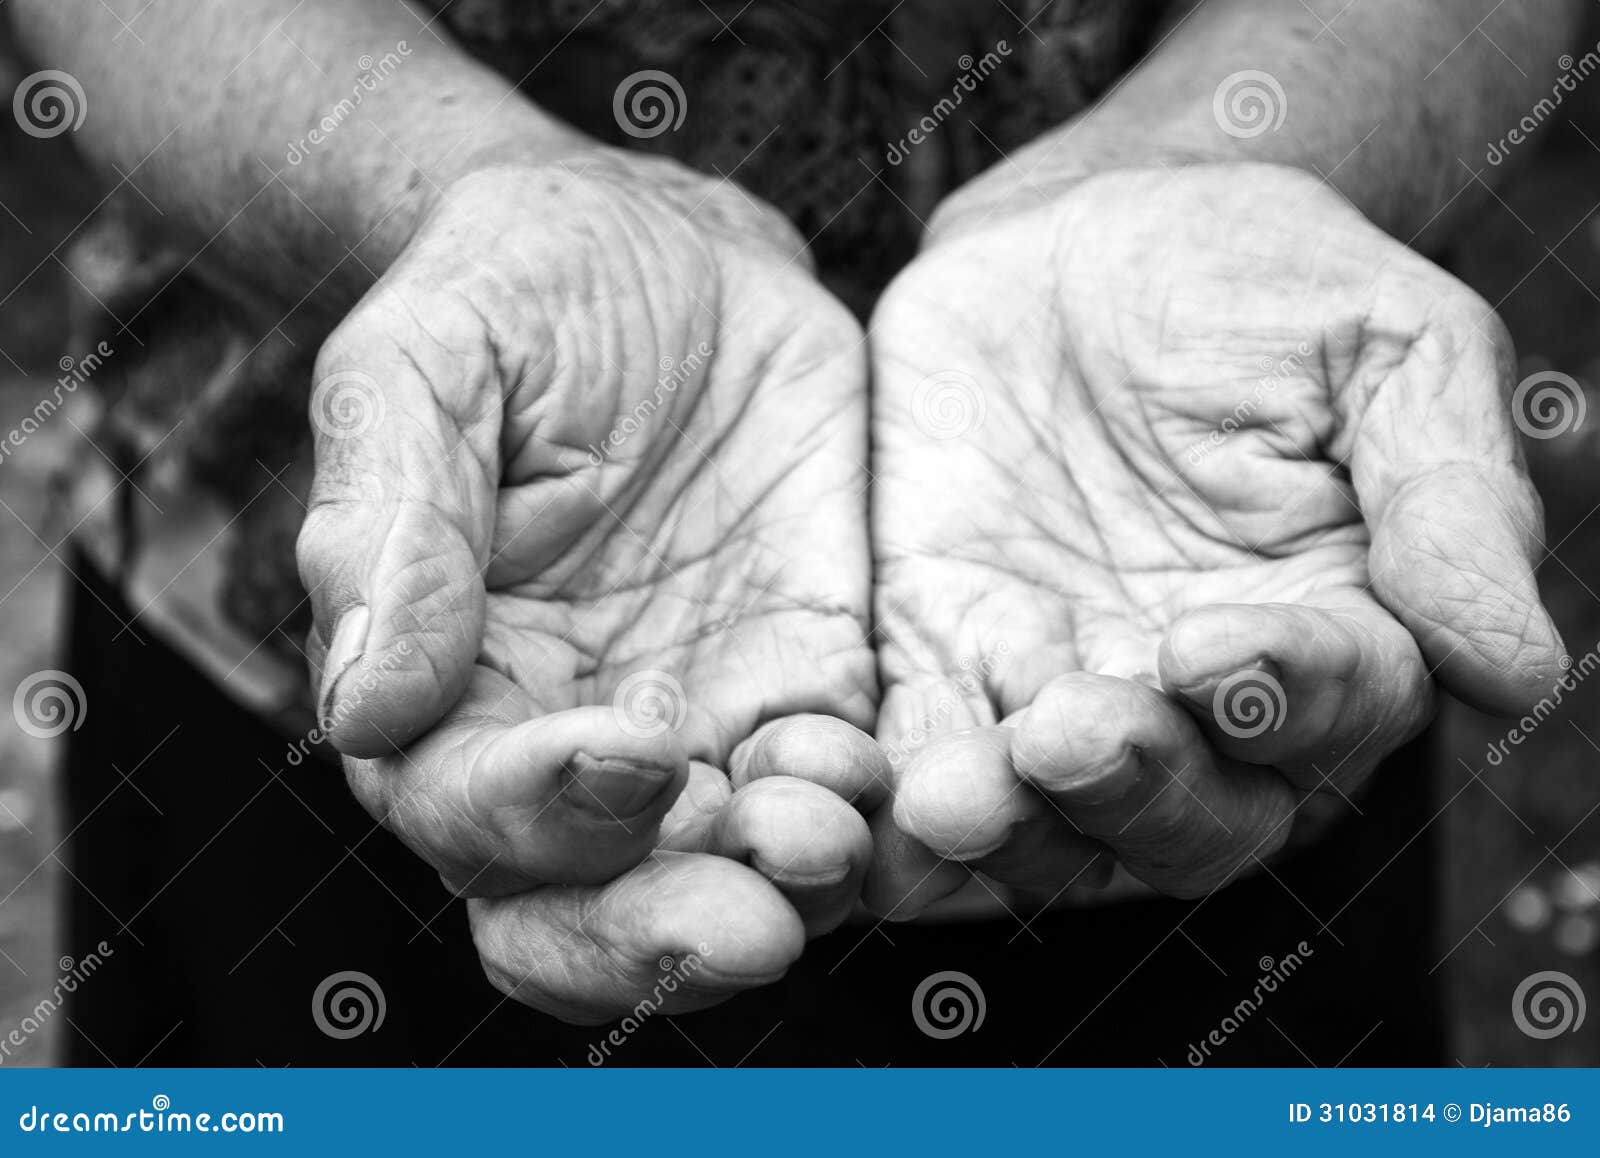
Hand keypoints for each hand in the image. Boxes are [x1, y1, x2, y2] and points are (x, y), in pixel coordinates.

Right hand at [296, 152, 885, 1022]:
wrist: (657, 248)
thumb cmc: (508, 297)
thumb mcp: (421, 371)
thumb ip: (387, 529)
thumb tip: (367, 707)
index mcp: (445, 686)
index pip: (467, 812)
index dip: (537, 813)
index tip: (625, 748)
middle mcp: (566, 740)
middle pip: (588, 905)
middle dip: (659, 933)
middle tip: (744, 927)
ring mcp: (696, 722)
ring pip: (726, 874)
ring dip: (779, 886)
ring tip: (828, 839)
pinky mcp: (806, 680)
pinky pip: (838, 785)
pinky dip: (864, 806)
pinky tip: (887, 775)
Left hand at [865, 163, 1562, 911]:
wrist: (1078, 245)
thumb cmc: (1255, 284)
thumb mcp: (1383, 346)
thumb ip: (1446, 495)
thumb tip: (1518, 665)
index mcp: (1331, 642)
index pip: (1328, 715)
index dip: (1281, 701)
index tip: (1215, 651)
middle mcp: (1197, 709)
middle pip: (1185, 817)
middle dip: (1128, 789)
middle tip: (1068, 734)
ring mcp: (1058, 697)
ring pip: (1045, 821)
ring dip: (1002, 824)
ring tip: (952, 795)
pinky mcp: (935, 672)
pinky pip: (911, 761)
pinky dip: (880, 796)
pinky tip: (846, 786)